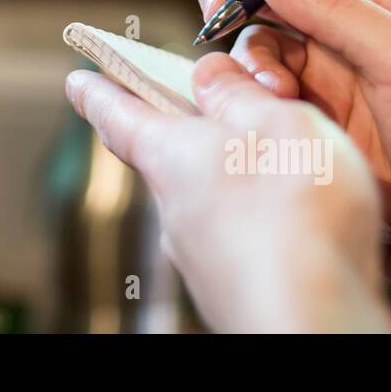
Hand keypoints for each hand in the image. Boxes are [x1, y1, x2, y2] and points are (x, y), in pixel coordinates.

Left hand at [65, 55, 390, 332]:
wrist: (313, 321)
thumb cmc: (295, 213)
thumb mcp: (275, 120)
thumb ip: (238, 94)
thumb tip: (205, 71)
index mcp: (169, 156)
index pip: (118, 116)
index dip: (98, 93)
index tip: (77, 80)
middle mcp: (172, 209)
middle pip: (166, 160)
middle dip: (184, 137)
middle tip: (200, 112)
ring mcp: (201, 257)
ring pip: (205, 203)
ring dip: (229, 182)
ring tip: (274, 167)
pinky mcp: (233, 289)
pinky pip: (241, 241)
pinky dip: (260, 224)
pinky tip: (296, 224)